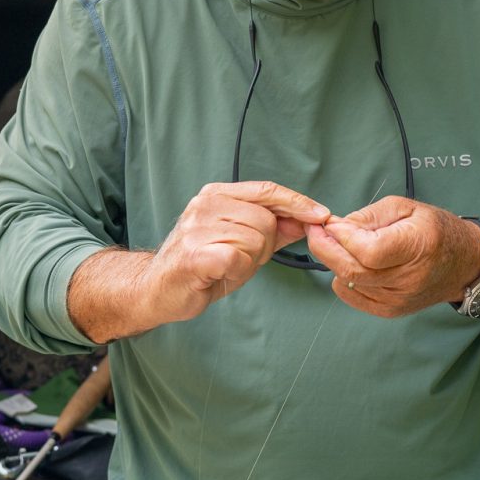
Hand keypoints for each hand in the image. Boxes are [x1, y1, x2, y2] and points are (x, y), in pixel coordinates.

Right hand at [140, 181, 330, 325]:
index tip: (321, 214)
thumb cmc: (201, 265)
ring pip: (255, 240)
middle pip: (265, 219)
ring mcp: (197, 227)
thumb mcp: (242, 243)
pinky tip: (219, 274)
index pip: (266, 190)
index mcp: (216, 195)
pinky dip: (237, 271)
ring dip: (249, 261)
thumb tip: (306, 221)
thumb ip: (273, 230)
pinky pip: (239, 258)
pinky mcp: (195, 253)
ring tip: (225, 266)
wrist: (157, 289)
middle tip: (239, 259)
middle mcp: (205, 204)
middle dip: (264, 246)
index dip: (297, 203)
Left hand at [303, 197, 479, 317]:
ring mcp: (399, 299)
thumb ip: (368, 216)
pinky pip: (351, 296)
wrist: (465, 263)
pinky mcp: (391, 311)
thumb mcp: (405, 207)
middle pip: (352, 270)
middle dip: (324, 248)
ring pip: (349, 282)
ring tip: (335, 243)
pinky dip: (342, 278)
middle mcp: (409, 278)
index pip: (368, 251)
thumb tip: (336, 226)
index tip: (329, 222)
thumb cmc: (436, 230)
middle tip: (315, 231)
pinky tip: (350, 263)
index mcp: (418, 246)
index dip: (342, 237)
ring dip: (333, 261)